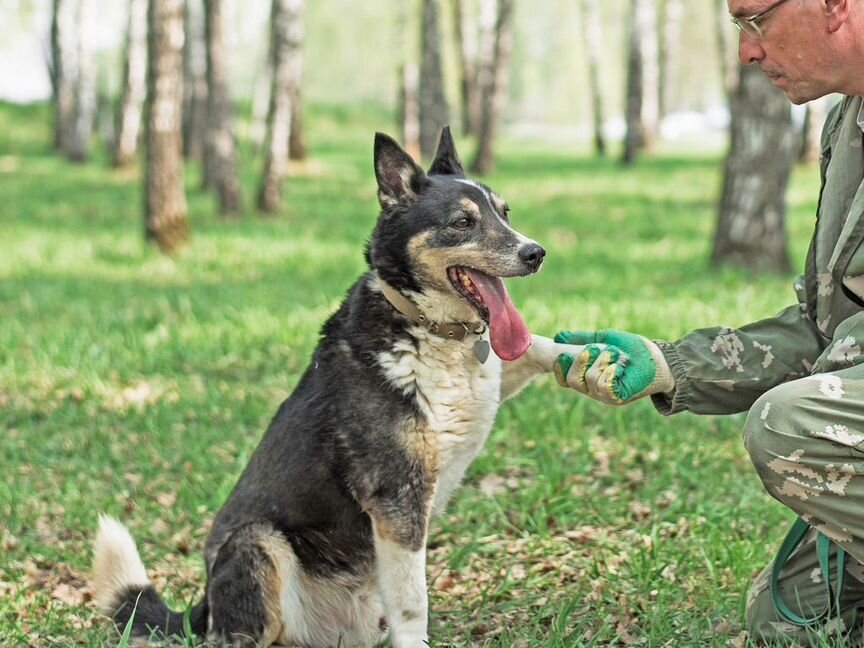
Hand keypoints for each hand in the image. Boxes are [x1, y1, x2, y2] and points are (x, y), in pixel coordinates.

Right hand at [553, 330, 673, 404]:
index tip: (565, 353)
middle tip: (596, 347)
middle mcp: (593, 389)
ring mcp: (605, 396)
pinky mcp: (618, 398)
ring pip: (589, 380)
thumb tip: (558, 336)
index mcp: (588, 376)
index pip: (564, 378)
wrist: (658, 357)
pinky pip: (604, 386)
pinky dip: (610, 371)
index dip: (560, 367)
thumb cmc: (633, 349)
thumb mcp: (603, 339)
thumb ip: (581, 339)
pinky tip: (620, 366)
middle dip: (581, 360)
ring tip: (618, 355)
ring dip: (603, 361)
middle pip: (572, 380)